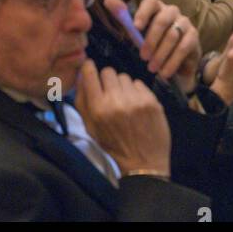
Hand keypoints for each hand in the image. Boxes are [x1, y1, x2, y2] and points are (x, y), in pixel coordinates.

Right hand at [75, 61, 170, 177]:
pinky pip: (139, 83)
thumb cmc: (114, 146)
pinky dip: (137, 92)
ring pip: (124, 77)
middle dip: (107, 80)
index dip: (89, 68)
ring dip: (123, 87)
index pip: (90, 73)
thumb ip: (82, 101)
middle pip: (108, 71)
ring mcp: (136, 99)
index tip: (91, 70)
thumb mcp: (91, 128)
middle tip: (111, 93)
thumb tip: (80, 75)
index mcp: (98, 109)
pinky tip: (137, 106)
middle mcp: (116, 101)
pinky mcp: (152, 100)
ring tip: (125, 102)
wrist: (143, 163)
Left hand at [106, 0, 198, 90]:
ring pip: (172, 35)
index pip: (151, 2)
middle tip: (143, 57)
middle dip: (151, 40)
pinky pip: (184, 47)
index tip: (136, 27)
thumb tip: (108, 0)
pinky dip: (173, 61)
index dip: (143, 13)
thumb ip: (124, 17)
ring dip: (161, 54)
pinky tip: (165, 72)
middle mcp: (171, 11)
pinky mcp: (194, 36)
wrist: (174, 63)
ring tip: (152, 68)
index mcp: (156, 7)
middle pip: (162, 20)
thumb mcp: (137, 33)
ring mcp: (184, 22)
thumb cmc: (152, 44)